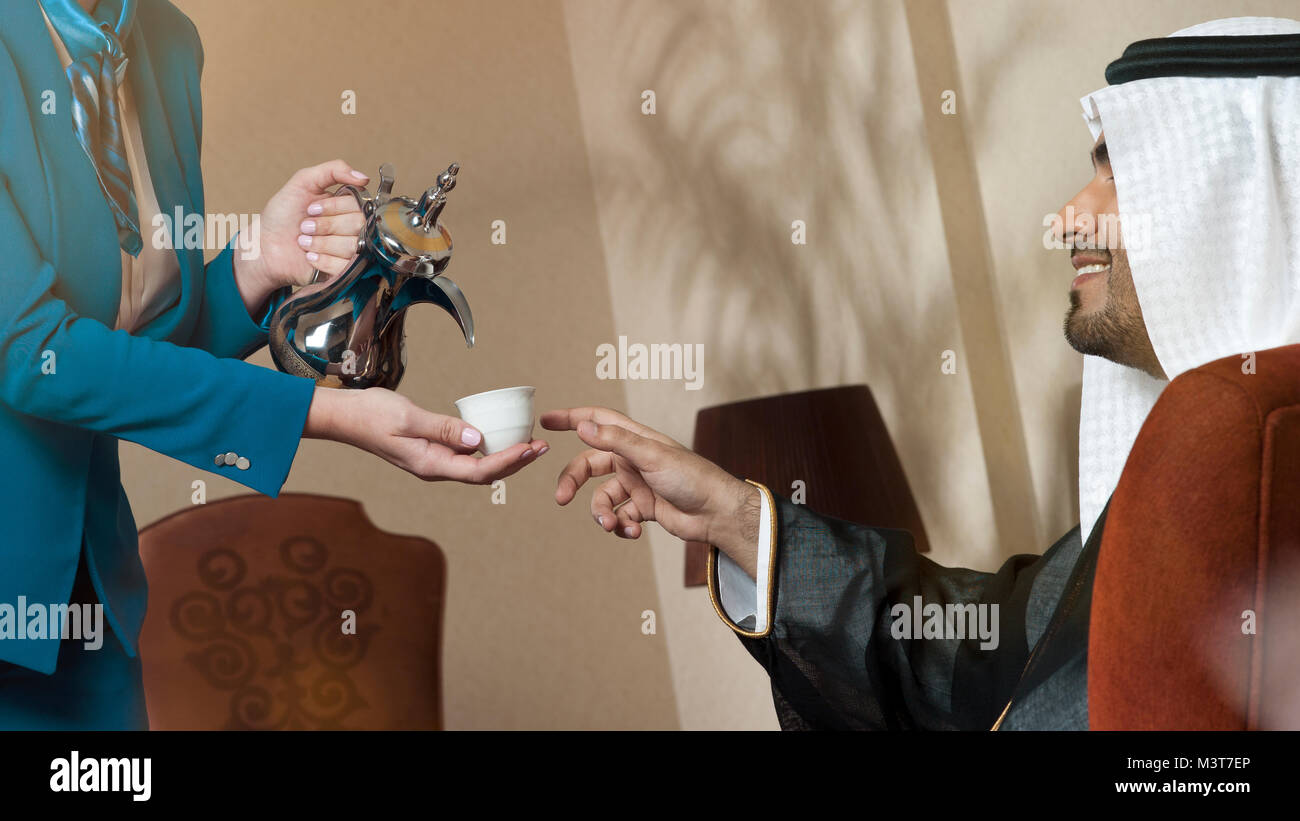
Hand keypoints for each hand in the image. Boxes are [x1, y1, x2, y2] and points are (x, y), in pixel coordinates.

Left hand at [233, 159, 369, 311]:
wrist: (265, 246)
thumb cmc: (282, 215)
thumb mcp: (303, 183)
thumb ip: (333, 170)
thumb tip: (364, 178)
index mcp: (347, 206)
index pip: (358, 204)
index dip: (333, 207)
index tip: (310, 209)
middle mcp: (353, 227)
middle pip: (358, 224)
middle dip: (325, 225)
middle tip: (304, 226)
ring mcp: (350, 251)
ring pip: (352, 246)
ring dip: (321, 243)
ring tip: (304, 242)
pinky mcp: (343, 272)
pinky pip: (344, 266)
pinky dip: (322, 260)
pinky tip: (309, 256)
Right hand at [306, 387, 548, 483]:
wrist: (344, 417)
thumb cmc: (371, 415)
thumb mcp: (409, 418)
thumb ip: (445, 429)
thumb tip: (480, 440)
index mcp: (431, 465)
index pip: (481, 471)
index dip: (510, 461)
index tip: (532, 448)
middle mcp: (435, 468)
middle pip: (484, 472)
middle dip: (516, 461)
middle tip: (542, 446)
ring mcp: (433, 461)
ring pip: (476, 465)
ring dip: (504, 455)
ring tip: (530, 443)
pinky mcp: (430, 451)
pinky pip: (465, 454)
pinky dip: (487, 447)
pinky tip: (498, 435)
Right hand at [541, 406, 760, 575]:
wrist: (718, 513)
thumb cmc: (692, 478)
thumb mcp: (651, 456)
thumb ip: (616, 441)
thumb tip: (583, 426)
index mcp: (635, 439)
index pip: (597, 420)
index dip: (571, 418)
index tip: (545, 420)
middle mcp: (632, 459)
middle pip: (589, 465)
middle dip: (573, 481)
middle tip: (561, 498)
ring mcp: (637, 484)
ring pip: (602, 498)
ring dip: (601, 513)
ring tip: (611, 525)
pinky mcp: (643, 508)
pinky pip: (619, 516)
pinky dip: (621, 526)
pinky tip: (633, 532)